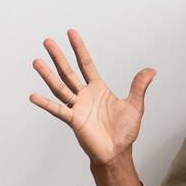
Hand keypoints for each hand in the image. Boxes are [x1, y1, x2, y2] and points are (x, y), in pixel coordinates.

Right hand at [29, 29, 155, 165]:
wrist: (117, 152)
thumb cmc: (124, 132)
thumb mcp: (135, 105)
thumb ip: (139, 87)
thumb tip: (151, 70)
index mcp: (98, 89)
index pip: (86, 64)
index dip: (79, 49)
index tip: (71, 33)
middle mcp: (85, 96)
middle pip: (68, 72)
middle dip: (58, 56)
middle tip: (47, 41)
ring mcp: (77, 107)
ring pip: (60, 87)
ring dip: (48, 75)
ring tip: (36, 61)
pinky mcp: (74, 120)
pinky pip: (58, 110)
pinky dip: (46, 104)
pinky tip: (34, 96)